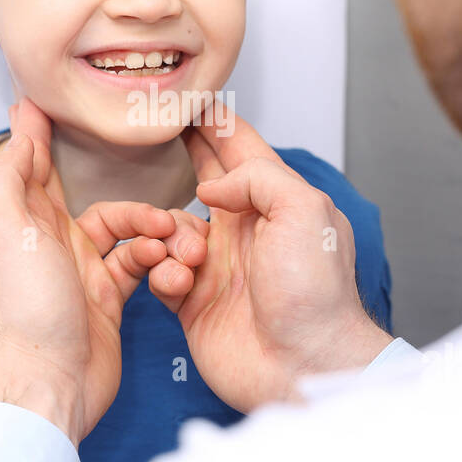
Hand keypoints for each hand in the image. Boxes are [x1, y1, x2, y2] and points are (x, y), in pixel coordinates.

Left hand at [0, 98, 205, 442]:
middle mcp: (48, 242)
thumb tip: (19, 134)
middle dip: (120, 181)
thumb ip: (8, 177)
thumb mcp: (4, 228)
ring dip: (149, 225)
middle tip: (151, 165)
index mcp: (19, 221)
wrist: (49, 379)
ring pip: (124, 229)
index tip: (48, 102)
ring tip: (168, 232)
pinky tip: (167, 260)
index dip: (40, 132)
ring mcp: (80, 270)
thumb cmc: (22, 308)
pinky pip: (139, 264)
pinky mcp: (107, 297)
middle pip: (86, 194)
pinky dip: (156, 258)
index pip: (31, 164)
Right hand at [156, 111, 393, 412]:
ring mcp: (217, 267)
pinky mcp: (193, 303)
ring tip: (191, 257)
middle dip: (176, 160)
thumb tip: (212, 186)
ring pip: (170, 231)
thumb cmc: (315, 293)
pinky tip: (179, 283)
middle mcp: (244, 231)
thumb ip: (257, 177)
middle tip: (146, 137)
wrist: (303, 364)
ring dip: (171, 237)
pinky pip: (158, 274)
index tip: (188, 96)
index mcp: (275, 204)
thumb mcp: (303, 211)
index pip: (241, 149)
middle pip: (200, 182)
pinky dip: (161, 273)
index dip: (215, 122)